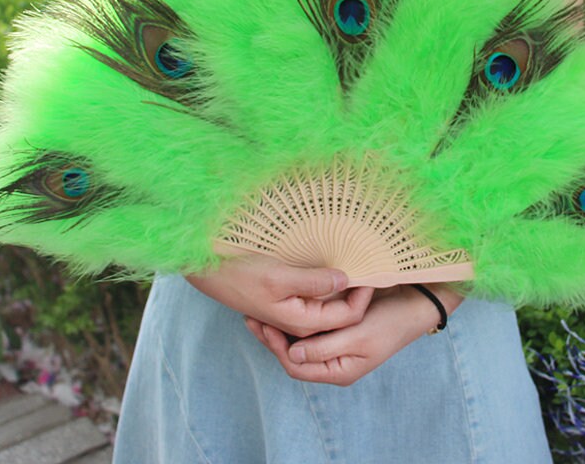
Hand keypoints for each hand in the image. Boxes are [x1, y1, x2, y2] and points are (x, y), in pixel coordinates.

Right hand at [187, 253, 373, 337]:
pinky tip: (331, 266)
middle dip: (358, 292)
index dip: (365, 295)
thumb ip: (314, 281)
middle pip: (342, 312)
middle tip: (371, 263)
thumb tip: (345, 280)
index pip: (349, 315)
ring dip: (343, 287)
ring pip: (330, 303)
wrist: (210, 271)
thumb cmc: (241, 274)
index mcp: (302, 322)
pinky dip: (327, 283)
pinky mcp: (287, 300)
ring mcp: (293, 312)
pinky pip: (316, 296)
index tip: (375, 270)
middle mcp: (300, 322)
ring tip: (356, 261)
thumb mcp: (280, 276)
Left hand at [245, 284, 462, 386]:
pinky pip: (309, 327)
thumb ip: (324, 348)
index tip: (262, 325)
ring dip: (280, 327)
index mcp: (338, 370)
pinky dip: (294, 318)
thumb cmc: (390, 322)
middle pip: (293, 355)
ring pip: (298, 340)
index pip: (296, 367)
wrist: (414, 303)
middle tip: (252, 316)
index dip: (276, 348)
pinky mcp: (337, 327)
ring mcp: (335, 344)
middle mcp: (334, 361)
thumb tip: (291, 355)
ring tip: (261, 309)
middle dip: (272, 337)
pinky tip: (283, 303)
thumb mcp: (357, 337)